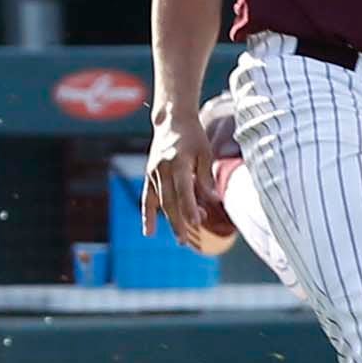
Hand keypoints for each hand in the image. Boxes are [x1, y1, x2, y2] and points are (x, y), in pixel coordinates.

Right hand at [139, 97, 216, 243]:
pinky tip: (149, 232)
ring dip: (170, 220)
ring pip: (160, 201)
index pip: (183, 189)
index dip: (189, 207)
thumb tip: (214, 200)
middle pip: (170, 199)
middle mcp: (163, 168)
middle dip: (178, 221)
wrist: (171, 120)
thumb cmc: (193, 136)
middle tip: (185, 241)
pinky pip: (147, 198)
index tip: (197, 223)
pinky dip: (148, 215)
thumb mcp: (205, 152)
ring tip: (181, 239)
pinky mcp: (149, 176)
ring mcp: (153, 173)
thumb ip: (207, 176)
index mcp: (179, 161)